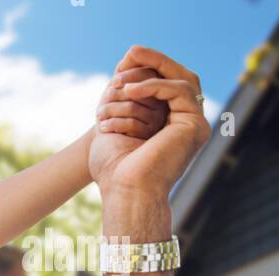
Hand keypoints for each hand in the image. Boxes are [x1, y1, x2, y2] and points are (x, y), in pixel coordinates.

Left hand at [89, 46, 211, 198]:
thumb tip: (119, 72)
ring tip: (119, 81)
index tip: (123, 60)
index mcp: (168, 124)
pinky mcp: (195, 126)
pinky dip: (155, 86)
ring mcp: (194, 125)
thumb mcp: (112, 126)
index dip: (147, 68)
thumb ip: (119, 101)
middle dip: (153, 62)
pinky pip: (180, 91)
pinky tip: (130, 91)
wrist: (124, 192)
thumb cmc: (113, 170)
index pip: (165, 84)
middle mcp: (186, 123)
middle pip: (179, 77)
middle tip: (130, 52)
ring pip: (182, 80)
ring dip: (149, 74)